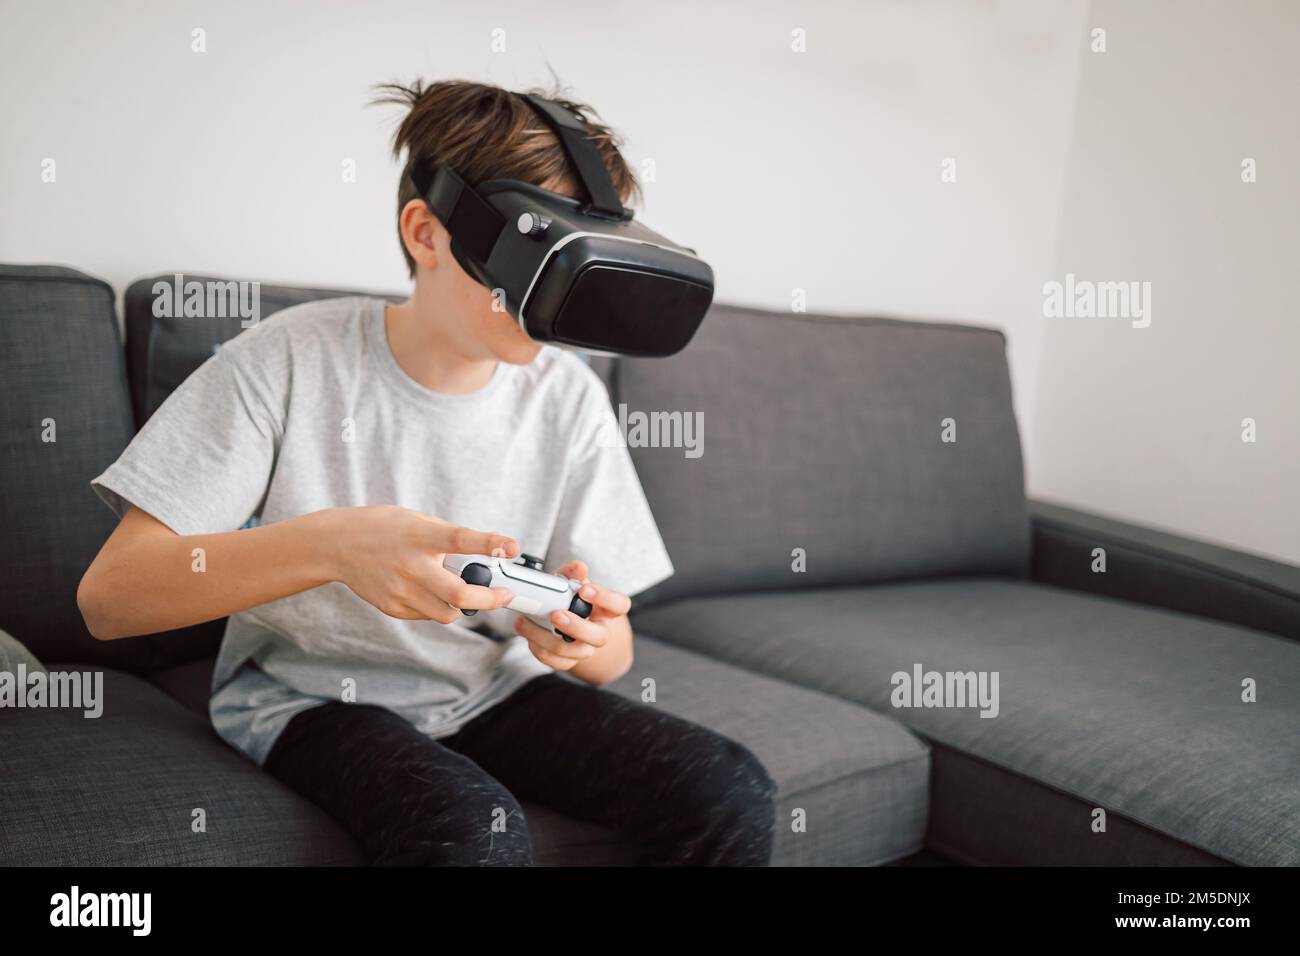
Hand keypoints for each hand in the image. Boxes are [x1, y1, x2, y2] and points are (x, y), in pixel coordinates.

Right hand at [325, 505, 518, 622]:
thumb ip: (448, 539)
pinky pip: (427, 614)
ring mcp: (400, 590)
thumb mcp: (418, 522)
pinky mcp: (392, 607)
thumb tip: (484, 557)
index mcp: (420, 536)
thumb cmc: (385, 528)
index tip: (513, 547)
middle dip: (490, 599)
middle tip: (504, 595)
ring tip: (467, 593)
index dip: (489, 543)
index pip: (460, 540)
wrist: (337, 544)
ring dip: (464, 606)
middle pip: (459, 594)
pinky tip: (431, 591)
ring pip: (447, 613)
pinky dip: (438, 607)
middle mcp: (411, 565)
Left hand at [514, 559, 630, 671]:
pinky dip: (539, 649)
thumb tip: (578, 568)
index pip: (620, 604)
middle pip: (600, 637)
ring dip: (547, 638)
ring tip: (525, 622)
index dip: (605, 598)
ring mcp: (584, 648)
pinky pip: (557, 662)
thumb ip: (572, 573)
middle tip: (556, 615)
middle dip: (577, 627)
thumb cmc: (568, 599)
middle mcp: (598, 631)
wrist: (560, 623)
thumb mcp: (570, 582)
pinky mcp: (568, 661)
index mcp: (605, 609)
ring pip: (574, 652)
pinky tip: (527, 635)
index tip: (584, 589)